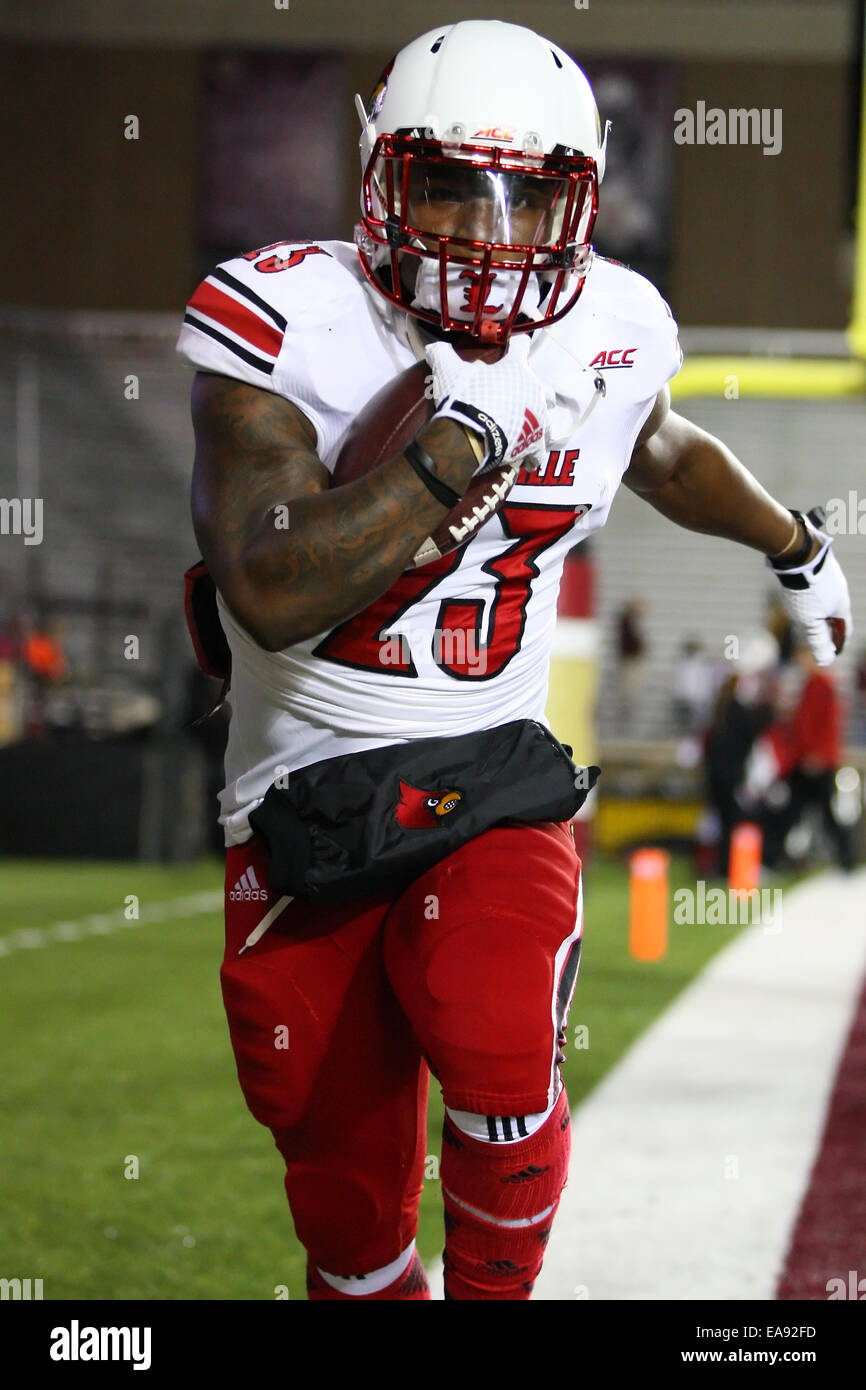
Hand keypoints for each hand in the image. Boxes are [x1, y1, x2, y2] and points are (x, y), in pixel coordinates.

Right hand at [425, 337, 551, 473]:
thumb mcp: (448, 370)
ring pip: (546, 420)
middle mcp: (534, 391)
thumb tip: (433, 346)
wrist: (471, 435)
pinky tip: (527, 458)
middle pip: (545, 388)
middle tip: (521, 397)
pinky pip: (539, 451)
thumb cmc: (465, 398)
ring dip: (538, 423)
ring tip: (526, 429)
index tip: (512, 346)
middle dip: (536, 391)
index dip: (516, 345)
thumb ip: (442, 354)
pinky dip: (533, 454)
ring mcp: (538, 419)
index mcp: (517, 368)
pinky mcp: (534, 443)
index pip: (521, 346)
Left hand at [769, 510, 851, 664]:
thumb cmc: (806, 590)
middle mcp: (839, 591)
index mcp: (841, 606)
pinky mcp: (817, 568)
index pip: (844, 630)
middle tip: (820, 638)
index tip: (832, 652)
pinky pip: (817, 587)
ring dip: (819, 612)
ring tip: (807, 619)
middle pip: (835, 615)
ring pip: (826, 600)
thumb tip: (826, 662)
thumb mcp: (811, 621)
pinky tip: (799, 595)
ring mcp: (829, 578)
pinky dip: (811, 597)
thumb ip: (818, 641)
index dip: (838, 643)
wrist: (799, 552)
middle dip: (828, 628)